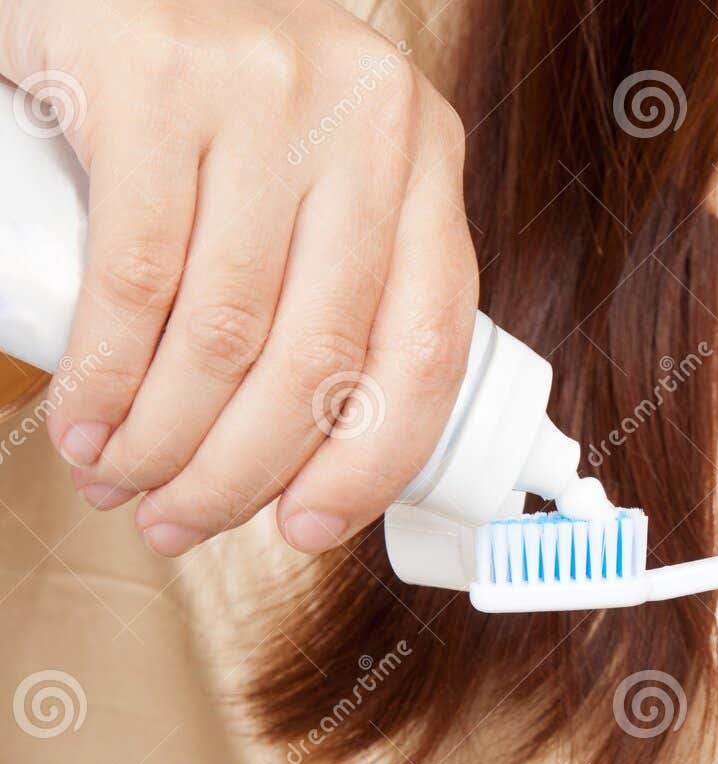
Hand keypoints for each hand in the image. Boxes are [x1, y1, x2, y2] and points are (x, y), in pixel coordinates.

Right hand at [0, 0, 477, 553]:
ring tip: (121, 484)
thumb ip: (337, 278)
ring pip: (230, 332)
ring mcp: (268, 94)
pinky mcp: (158, 77)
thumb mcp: (315, 173)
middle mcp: (368, 124)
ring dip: (169, 441)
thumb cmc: (215, 96)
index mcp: (424, 158)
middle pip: (325, 358)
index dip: (371, 462)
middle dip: (245, 472)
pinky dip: (109, 378)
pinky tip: (86, 425)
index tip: (310, 529)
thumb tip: (308, 457)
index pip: (429, 346)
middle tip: (181, 522)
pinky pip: (139, 278)